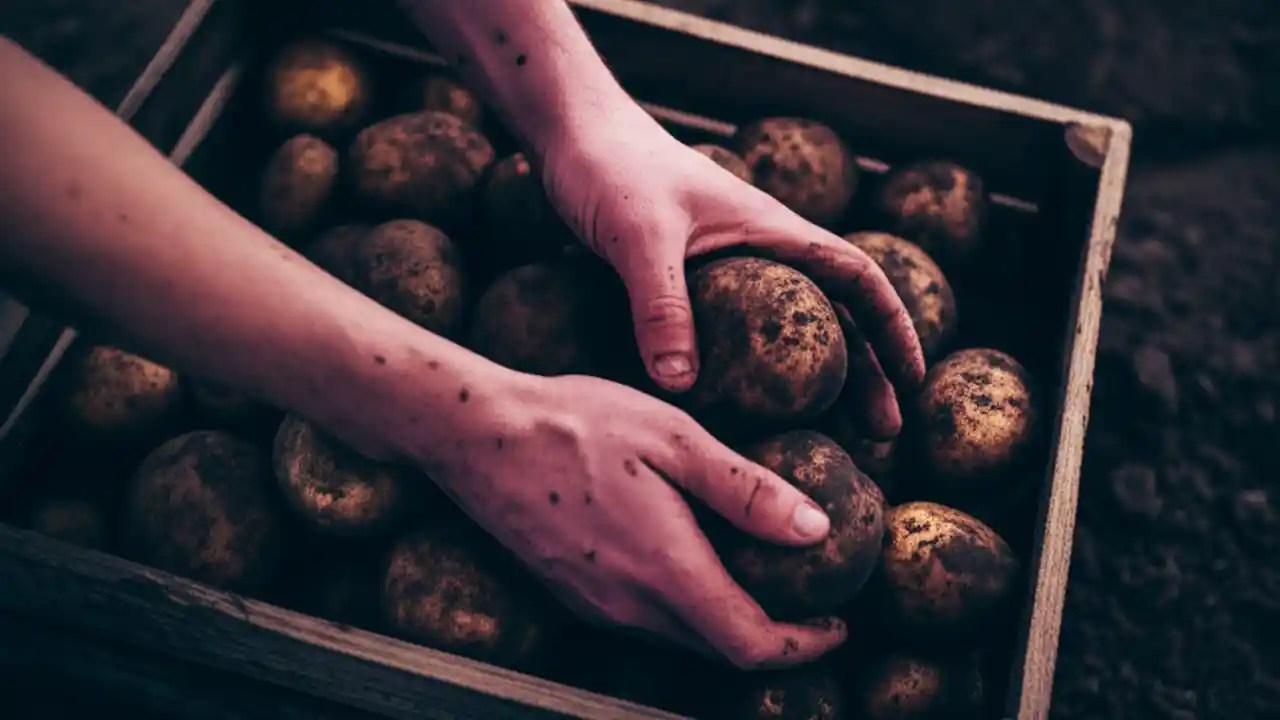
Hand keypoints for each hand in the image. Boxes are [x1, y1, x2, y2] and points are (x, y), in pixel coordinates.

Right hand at [407, 371, 847, 668]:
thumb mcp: (672, 438)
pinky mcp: (571, 594)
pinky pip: (643, 620)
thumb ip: (744, 490)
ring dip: (728, 622)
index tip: (837, 622)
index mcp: (666, 570)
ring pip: (682, 639)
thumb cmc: (575, 423)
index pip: (751, 644)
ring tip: (760, 577)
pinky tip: (691, 561)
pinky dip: (684, 608)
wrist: (476, 434)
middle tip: (810, 601)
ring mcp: (595, 605)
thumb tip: (815, 529)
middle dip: (774, 637)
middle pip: (720, 650)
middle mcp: (630, 605)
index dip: (804, 646)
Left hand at [538, 107, 925, 438]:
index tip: (914, 381)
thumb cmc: (612, 168)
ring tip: (826, 439)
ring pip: (785, 333)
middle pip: (832, 318)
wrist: (571, 137)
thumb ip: (661, 304)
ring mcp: (724, 271)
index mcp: (771, 232)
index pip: (857, 279)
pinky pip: (734, 338)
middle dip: (865, 374)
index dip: (893, 329)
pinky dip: (751, 376)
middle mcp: (758, 254)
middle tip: (878, 436)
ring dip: (812, 383)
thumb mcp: (639, 236)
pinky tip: (743, 414)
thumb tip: (681, 384)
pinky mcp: (687, 286)